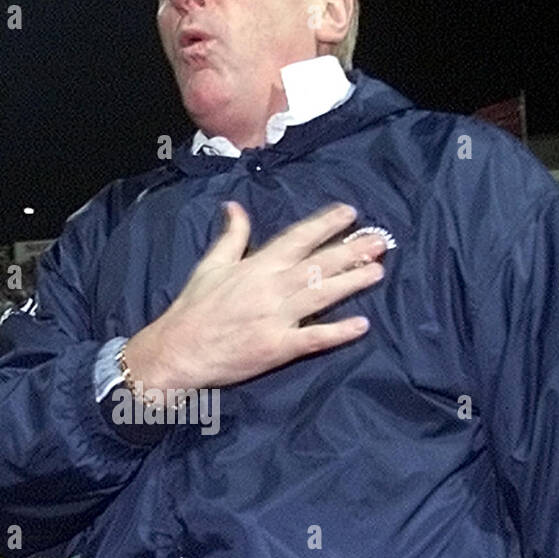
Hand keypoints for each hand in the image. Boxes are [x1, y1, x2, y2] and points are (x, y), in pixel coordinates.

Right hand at [123, 200, 387, 390]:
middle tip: (380, 242)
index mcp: (257, 265)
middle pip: (319, 264)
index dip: (326, 224)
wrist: (179, 350)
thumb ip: (231, 237)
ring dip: (352, 282)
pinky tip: (361, 325)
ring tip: (378, 272)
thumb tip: (236, 207)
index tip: (351, 213)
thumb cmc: (194, 308)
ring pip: (322, 295)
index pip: (298, 237)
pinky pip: (314, 338)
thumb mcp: (211, 265)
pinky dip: (338, 332)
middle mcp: (272, 287)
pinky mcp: (278, 347)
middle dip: (351, 251)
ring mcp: (277, 318)